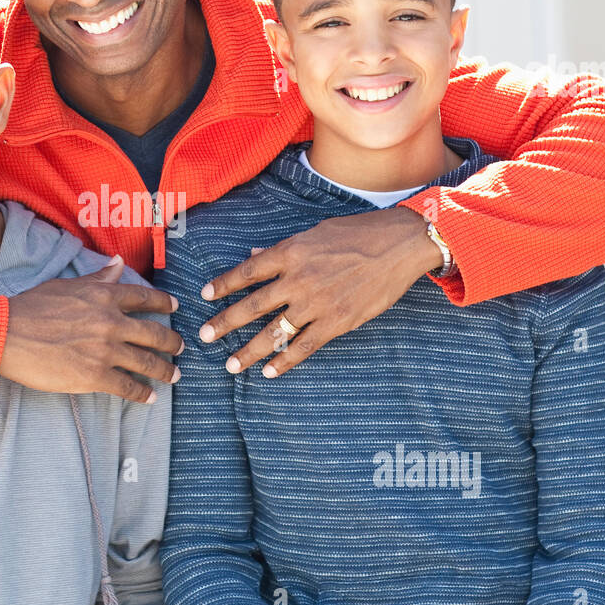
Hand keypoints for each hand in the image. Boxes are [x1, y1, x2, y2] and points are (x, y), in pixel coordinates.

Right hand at [0, 256, 183, 403]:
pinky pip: (128, 387)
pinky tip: (151, 398)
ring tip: (175, 375)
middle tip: (181, 348)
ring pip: (147, 362)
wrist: (6, 335)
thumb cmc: (30, 307)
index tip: (176, 309)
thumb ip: (97, 277)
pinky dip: (143, 394)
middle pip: (155, 333)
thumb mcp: (66, 285)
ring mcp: (105, 350)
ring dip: (165, 370)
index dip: (164, 304)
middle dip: (173, 342)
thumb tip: (118, 263)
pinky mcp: (94, 376)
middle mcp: (111, 322)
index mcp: (104, 296)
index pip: (144, 298)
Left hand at [197, 208, 441, 376]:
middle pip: (252, 305)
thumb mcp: (315, 232)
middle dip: (225, 323)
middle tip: (204, 336)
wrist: (400, 245)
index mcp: (291, 252)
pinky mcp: (336, 322)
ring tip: (231, 365)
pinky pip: (304, 346)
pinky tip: (269, 372)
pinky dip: (285, 361)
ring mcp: (316, 304)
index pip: (247, 271)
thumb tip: (254, 256)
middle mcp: (298, 279)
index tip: (205, 295)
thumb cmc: (359, 233)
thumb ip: (283, 249)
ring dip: (249, 350)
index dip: (223, 284)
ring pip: (274, 332)